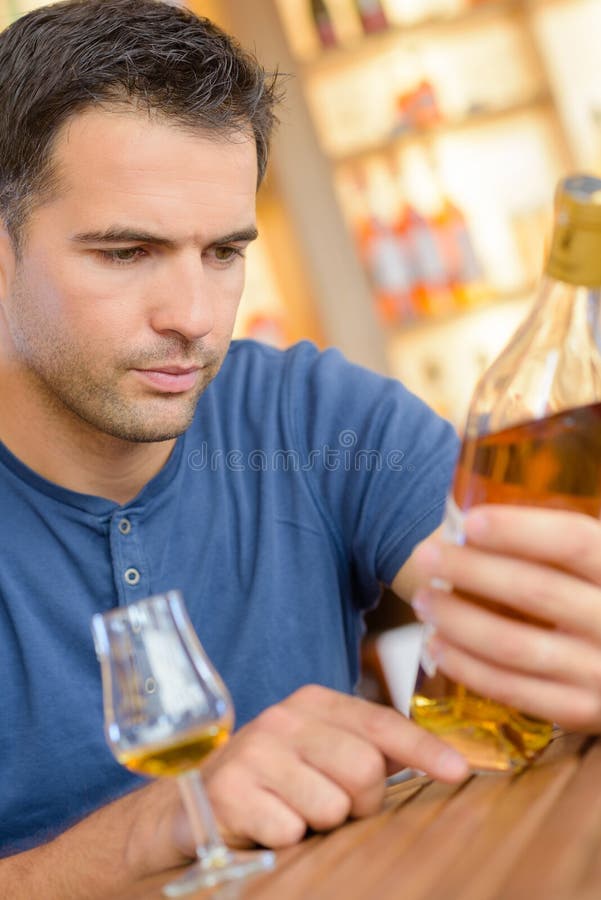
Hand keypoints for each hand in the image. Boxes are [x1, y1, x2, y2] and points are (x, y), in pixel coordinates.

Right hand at [197, 685, 467, 848]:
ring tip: (295, 811)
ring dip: (321, 823)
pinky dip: (288, 837)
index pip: (381, 723)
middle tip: (333, 805)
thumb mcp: (320, 750)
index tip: (458, 771)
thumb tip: (443, 757)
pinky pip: (292, 830)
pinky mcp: (231, 791)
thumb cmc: (275, 777)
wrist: (196, 800)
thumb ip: (371, 747)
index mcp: (313, 702)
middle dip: (360, 801)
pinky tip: (267, 823)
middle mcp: (284, 718)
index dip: (423, 748)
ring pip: (331, 805)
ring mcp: (255, 752)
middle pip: (364, 768)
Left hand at [411, 505, 600, 732]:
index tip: (467, 522)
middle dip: (471, 570)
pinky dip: (467, 666)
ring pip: (514, 644)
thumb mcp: (589, 568)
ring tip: (422, 601)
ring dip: (458, 620)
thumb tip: (469, 523)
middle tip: (426, 557)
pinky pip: (513, 689)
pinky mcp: (581, 711)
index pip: (573, 541)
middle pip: (535, 589)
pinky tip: (437, 645)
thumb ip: (552, 546)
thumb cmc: (590, 597)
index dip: (518, 529)